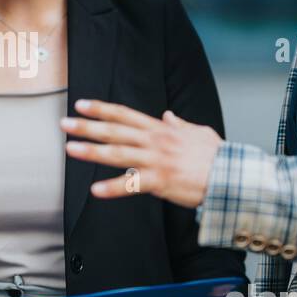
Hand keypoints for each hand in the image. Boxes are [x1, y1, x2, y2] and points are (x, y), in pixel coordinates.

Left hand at [61, 99, 221, 208]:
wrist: (232, 177)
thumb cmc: (217, 157)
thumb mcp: (199, 133)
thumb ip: (181, 124)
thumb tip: (169, 115)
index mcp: (162, 129)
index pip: (125, 115)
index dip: (102, 108)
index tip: (81, 105)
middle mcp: (155, 142)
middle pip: (115, 131)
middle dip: (87, 127)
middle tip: (64, 124)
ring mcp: (157, 161)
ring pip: (118, 154)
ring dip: (92, 151)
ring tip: (69, 150)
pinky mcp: (161, 182)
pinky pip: (132, 185)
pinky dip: (113, 188)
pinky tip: (95, 191)